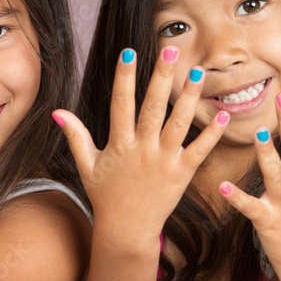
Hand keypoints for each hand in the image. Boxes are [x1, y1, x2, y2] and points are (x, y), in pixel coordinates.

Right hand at [53, 47, 227, 245]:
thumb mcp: (87, 166)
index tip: (128, 52)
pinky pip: (199, 151)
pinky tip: (222, 114)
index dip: (124, 78)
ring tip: (198, 74)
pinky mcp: (182, 174)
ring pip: (178, 124)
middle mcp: (142, 149)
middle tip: (170, 51)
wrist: (127, 230)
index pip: (121, 104)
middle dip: (160, 78)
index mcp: (119, 144)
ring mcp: (163, 161)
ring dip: (189, 98)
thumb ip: (76, 136)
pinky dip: (212, 134)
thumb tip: (58, 112)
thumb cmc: (106, 197)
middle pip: (152, 107)